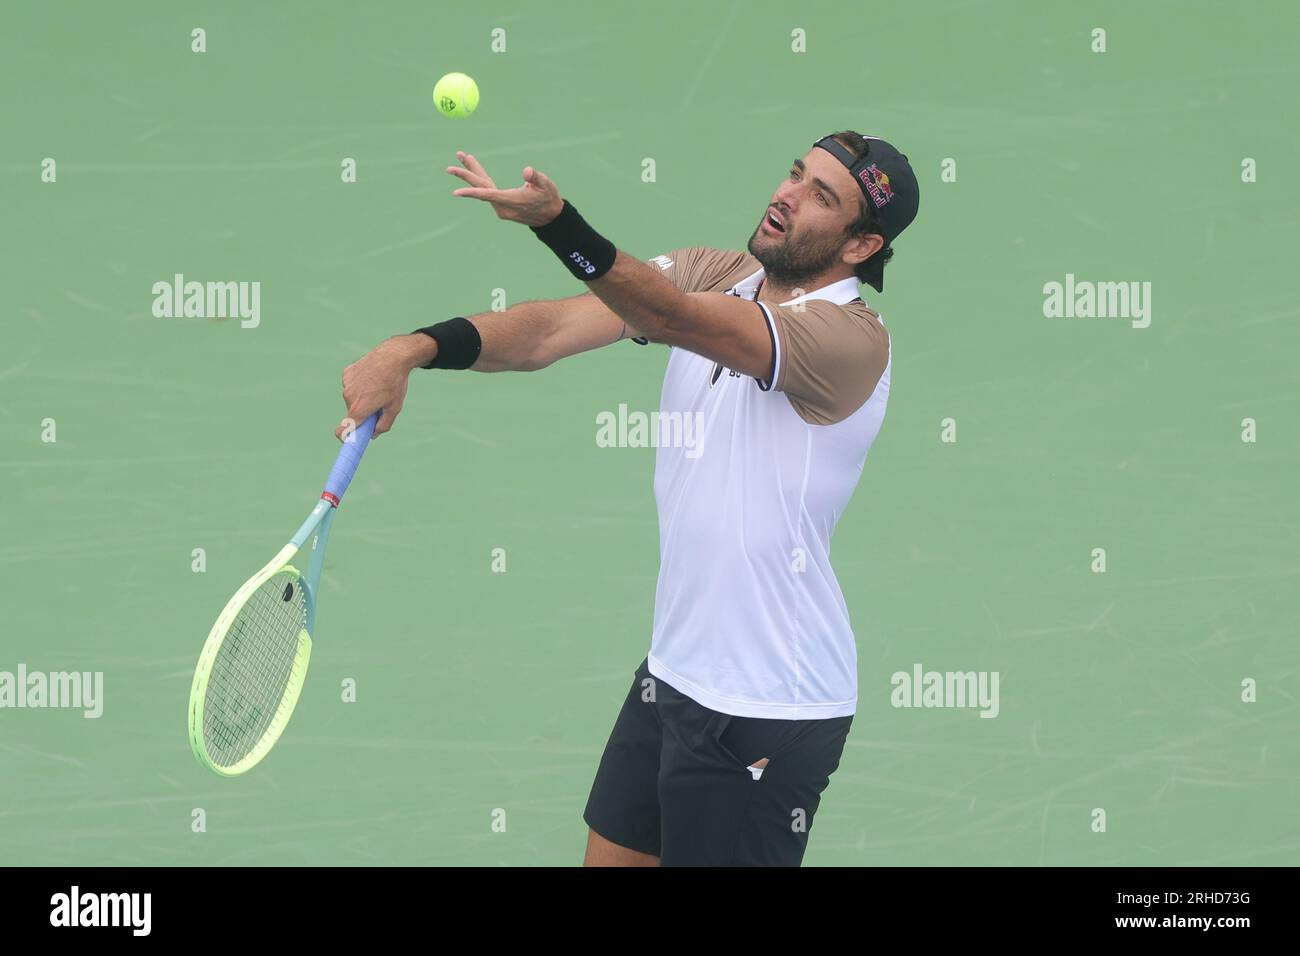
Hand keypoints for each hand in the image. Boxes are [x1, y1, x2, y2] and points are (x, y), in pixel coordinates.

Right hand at [336, 335, 431, 439]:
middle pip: (353, 412)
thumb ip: (383, 425)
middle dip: (363, 412)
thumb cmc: (395, 384)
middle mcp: (349, 397)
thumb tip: (372, 434)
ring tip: (377, 387)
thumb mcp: (394, 408)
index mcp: (359, 409)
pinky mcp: (347, 373)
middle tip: (378, 404)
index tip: (349, 438)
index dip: (345, 436)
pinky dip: (360, 384)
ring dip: (362, 397)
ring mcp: (346, 384)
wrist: (393, 356)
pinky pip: (352, 385)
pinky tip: (371, 377)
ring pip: (353, 398)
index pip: (343, 430)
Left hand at [447, 150, 564, 226]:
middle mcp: (502, 207)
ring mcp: (501, 208)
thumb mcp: (546, 185)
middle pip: (480, 189)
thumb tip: (526, 171)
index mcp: (510, 201)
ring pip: (483, 189)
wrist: (550, 217)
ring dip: (473, 173)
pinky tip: (476, 170)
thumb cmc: (548, 198)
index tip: (456, 192)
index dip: (471, 192)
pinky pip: (487, 192)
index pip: (487, 195)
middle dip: (466, 175)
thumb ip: (535, 177)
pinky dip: (481, 180)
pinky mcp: (501, 206)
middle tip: (450, 167)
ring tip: (464, 157)